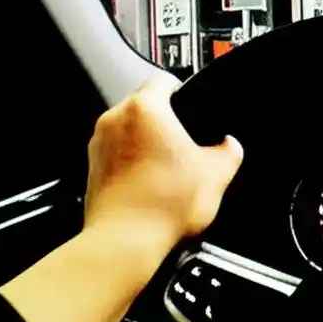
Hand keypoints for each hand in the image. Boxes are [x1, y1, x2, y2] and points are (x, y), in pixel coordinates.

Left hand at [83, 74, 243, 249]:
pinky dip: (132, 162)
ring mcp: (98, 145)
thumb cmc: (164, 204)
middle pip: (144, 105)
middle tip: (186, 143)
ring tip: (169, 169)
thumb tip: (229, 146)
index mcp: (146, 108)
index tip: (191, 103)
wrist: (126, 242)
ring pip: (129, 130)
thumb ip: (230, 150)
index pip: (164, 79)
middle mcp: (115, 120)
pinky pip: (117, 154)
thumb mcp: (218, 172)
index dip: (183, 90)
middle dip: (165, 121)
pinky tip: (152, 185)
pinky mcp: (92, 169)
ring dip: (146, 142)